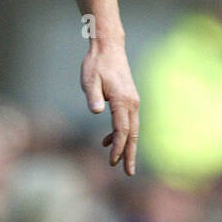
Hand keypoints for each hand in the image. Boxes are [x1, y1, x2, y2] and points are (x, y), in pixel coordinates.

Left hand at [80, 41, 139, 174]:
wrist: (109, 48)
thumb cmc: (96, 64)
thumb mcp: (89, 80)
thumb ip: (93, 97)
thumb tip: (96, 112)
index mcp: (122, 100)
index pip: (122, 130)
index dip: (118, 147)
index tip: (112, 162)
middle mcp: (131, 103)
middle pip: (132, 134)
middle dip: (129, 154)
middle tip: (128, 173)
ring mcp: (132, 101)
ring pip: (132, 129)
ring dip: (127, 146)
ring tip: (120, 163)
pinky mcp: (129, 99)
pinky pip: (128, 121)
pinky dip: (121, 133)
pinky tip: (108, 140)